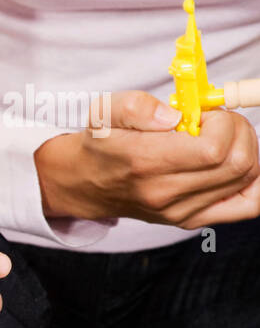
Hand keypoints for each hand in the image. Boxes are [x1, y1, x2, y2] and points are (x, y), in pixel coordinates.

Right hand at [34, 90, 259, 227]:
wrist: (84, 183)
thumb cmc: (101, 144)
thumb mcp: (104, 112)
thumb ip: (137, 106)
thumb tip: (175, 116)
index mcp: (145, 163)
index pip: (214, 149)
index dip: (221, 123)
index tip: (202, 115)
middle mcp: (165, 193)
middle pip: (238, 163)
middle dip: (238, 130)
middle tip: (214, 122)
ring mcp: (180, 212)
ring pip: (247, 177)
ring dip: (244, 148)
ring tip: (217, 139)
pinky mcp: (191, 221)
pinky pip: (247, 204)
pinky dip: (254, 180)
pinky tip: (235, 164)